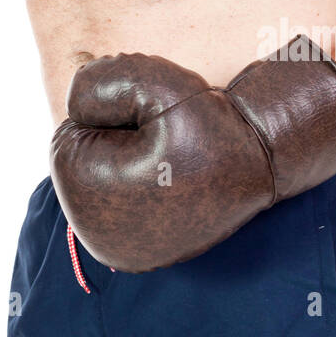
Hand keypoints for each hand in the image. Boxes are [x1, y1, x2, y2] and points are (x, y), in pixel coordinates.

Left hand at [49, 35, 335, 272]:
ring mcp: (121, 254)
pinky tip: (170, 179)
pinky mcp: (140, 254)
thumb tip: (75, 105)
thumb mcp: (151, 82)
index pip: (70, 132)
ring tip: (170, 158)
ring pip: (97, 177)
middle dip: (112, 135)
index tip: (155, 123)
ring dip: (124, 157)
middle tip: (164, 138)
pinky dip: (137, 181)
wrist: (265, 157)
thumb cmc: (209, 122)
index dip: (110, 113)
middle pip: (80, 158)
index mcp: (91, 200)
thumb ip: (97, 82)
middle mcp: (99, 242)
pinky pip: (118, 200)